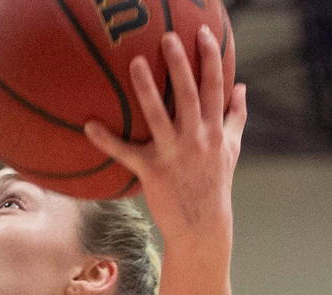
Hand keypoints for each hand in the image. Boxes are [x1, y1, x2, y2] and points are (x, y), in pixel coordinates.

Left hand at [83, 27, 245, 247]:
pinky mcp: (153, 172)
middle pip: (190, 95)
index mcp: (215, 130)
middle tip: (168, 37)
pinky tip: (89, 125)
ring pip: (159, 117)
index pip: (215, 87)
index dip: (211, 58)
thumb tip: (241, 86)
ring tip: (135, 63)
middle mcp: (197, 139)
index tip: (205, 32)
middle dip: (181, 65)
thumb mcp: (231, 148)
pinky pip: (127, 153)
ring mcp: (175, 155)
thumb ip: (236, 116)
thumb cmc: (214, 183)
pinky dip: (108, 141)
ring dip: (147, 90)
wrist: (202, 225)